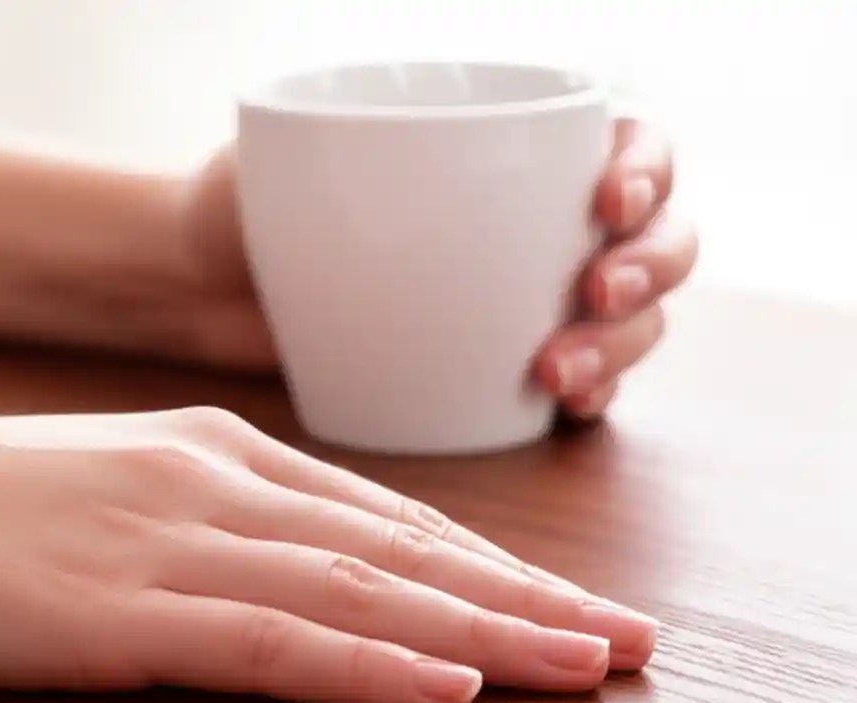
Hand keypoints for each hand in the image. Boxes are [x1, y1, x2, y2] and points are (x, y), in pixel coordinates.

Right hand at [0, 407, 657, 702]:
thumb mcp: (93, 487)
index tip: (556, 594)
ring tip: (586, 662)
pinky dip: (371, 669)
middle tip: (623, 631)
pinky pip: (273, 644)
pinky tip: (450, 690)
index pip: (374, 513)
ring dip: (485, 632)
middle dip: (521, 595)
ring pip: (362, 593)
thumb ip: (188, 514)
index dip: (478, 560)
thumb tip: (271, 558)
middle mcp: (207, 482)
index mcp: (201, 449)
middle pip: (397, 549)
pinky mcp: (121, 611)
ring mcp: (169, 541)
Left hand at [173, 118, 697, 415]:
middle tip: (595, 294)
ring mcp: (533, 300)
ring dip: (621, 346)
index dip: (648, 171)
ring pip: (634, 320)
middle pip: (660, 239)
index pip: (633, 145)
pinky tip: (569, 407)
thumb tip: (364, 132)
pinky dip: (594, 396)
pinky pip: (584, 385)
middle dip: (649, 269)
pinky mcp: (506, 370)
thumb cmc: (252, 198)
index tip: (606, 201)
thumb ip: (344, 134)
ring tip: (555, 373)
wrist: (207, 280)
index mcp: (520, 149)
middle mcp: (544, 222)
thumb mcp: (293, 146)